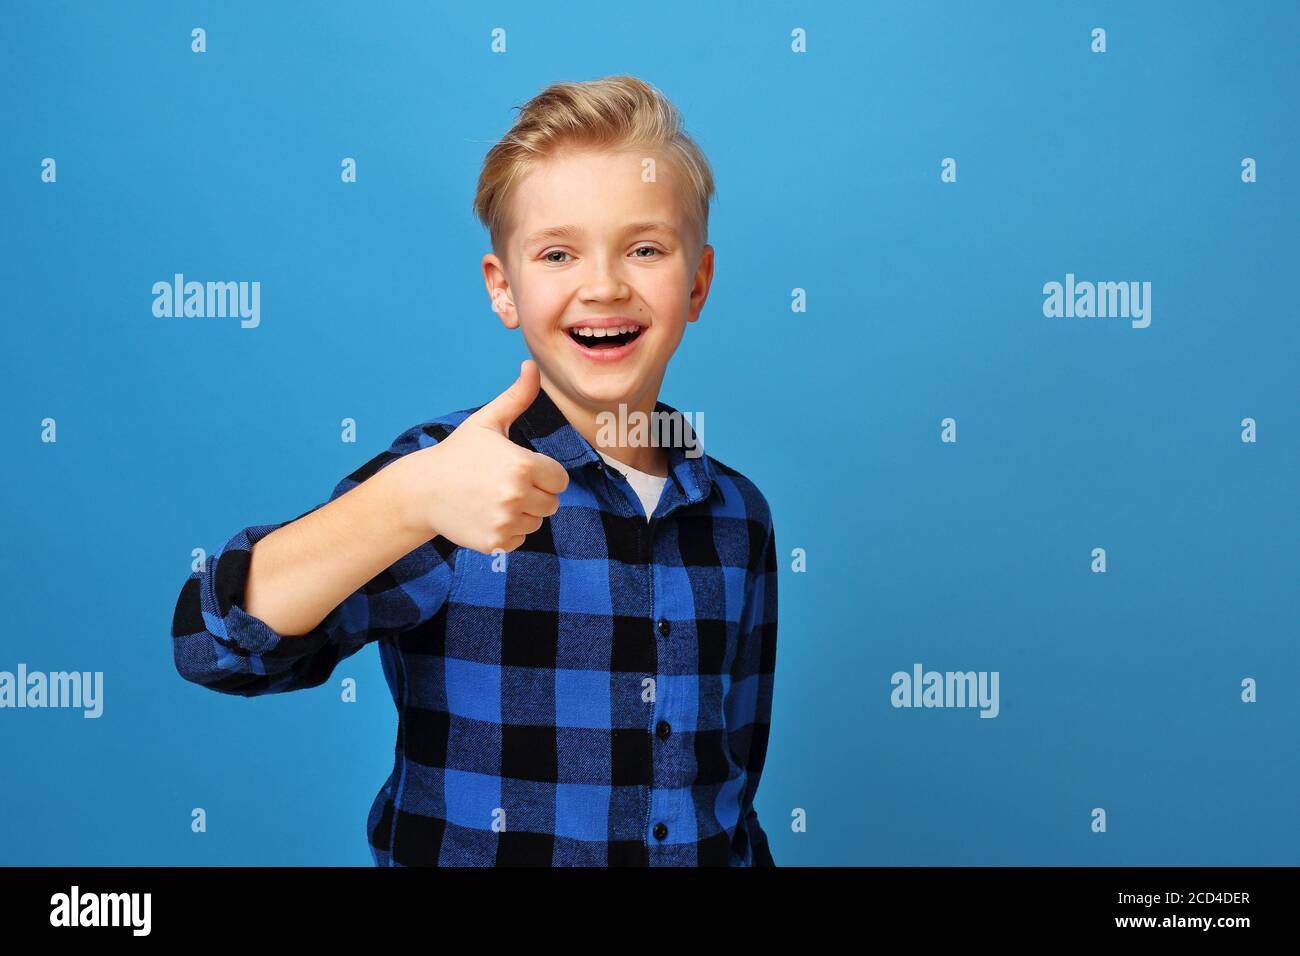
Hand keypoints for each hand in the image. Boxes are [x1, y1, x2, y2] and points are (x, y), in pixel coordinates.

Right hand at [396, 360, 569, 553]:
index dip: (543, 473)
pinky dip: (508, 531)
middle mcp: (516, 495)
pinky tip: (486, 515)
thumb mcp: (487, 422)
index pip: (560, 479)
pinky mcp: (495, 543)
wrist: (422, 491)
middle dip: (535, 494)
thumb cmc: (458, 453)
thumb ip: (517, 397)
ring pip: (536, 522)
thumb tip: (531, 365)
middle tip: (504, 484)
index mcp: (522, 465)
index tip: (520, 468)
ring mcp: (505, 521)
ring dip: (522, 513)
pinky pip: (520, 539)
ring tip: (493, 498)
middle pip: (552, 503)